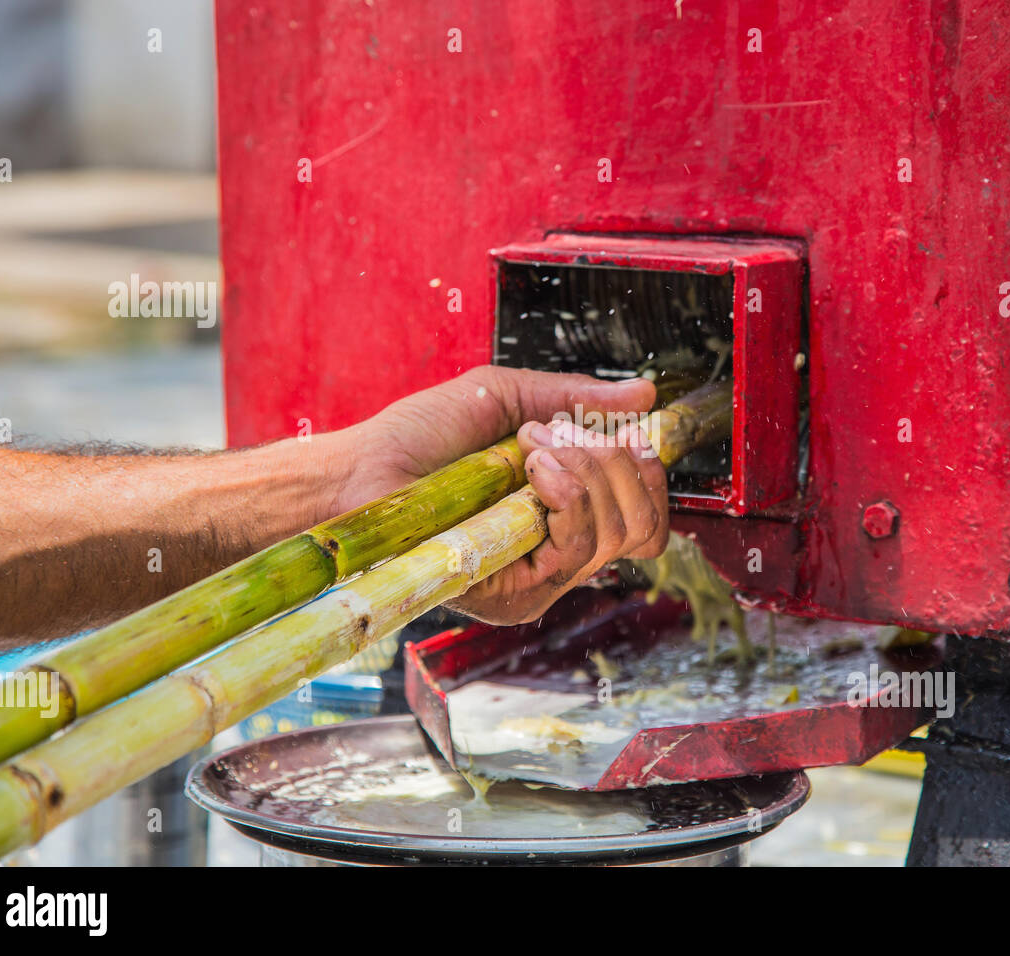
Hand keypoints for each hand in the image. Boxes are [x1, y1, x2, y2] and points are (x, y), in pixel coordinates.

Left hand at [323, 365, 669, 623]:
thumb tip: (646, 395)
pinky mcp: (514, 595)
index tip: (623, 433)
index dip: (649, 476)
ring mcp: (538, 579)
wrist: (360, 471)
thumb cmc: (417, 439)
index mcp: (564, 516)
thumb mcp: (506, 399)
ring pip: (614, 535)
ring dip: (586, 470)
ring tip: (532, 446)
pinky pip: (575, 552)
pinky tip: (532, 467)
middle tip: (559, 432)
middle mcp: (558, 554)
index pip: (644, 519)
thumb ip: (575, 397)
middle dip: (617, 462)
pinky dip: (566, 494)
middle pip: (642, 527)